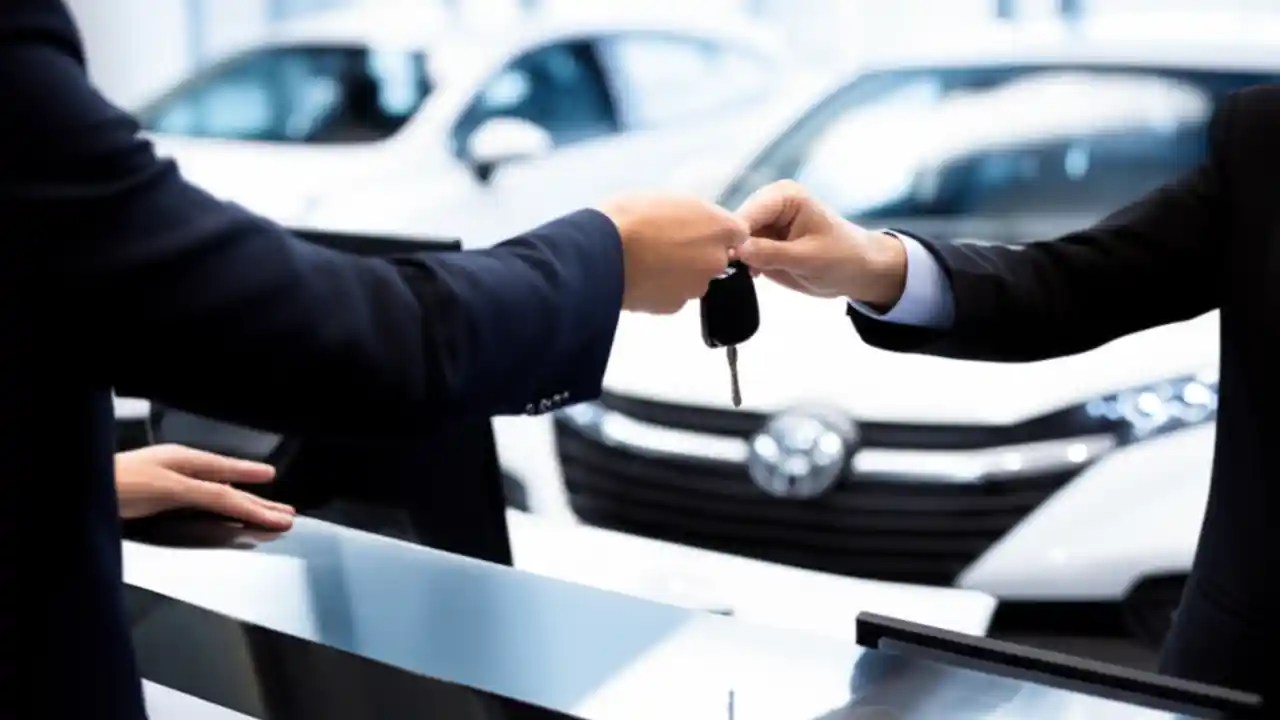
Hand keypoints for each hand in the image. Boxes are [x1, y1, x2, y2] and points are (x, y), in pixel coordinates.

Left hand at [115, 444, 294, 530]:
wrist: (80, 486)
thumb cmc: (120, 484)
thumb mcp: (170, 488)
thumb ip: (207, 494)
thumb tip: (239, 498)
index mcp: (187, 462)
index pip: (230, 487)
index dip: (257, 500)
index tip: (281, 512)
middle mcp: (181, 469)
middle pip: (228, 488)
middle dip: (257, 501)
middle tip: (285, 513)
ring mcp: (168, 482)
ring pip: (216, 494)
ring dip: (243, 503)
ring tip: (265, 510)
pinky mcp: (156, 497)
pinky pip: (201, 501)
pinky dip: (221, 505)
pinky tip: (224, 507)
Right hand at [598, 194, 746, 313]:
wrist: (602, 253)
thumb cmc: (632, 217)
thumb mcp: (669, 198)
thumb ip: (696, 215)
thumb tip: (699, 225)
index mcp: (720, 228)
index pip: (737, 233)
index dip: (716, 231)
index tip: (698, 228)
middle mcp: (715, 260)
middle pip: (716, 258)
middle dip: (697, 252)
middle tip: (666, 242)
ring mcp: (696, 286)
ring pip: (694, 278)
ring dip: (679, 271)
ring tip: (648, 259)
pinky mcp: (674, 306)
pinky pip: (674, 294)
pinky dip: (662, 287)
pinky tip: (641, 275)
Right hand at [734, 181, 906, 306]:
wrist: (858, 270)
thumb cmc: (843, 257)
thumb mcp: (810, 258)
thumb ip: (773, 253)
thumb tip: (739, 251)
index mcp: (783, 196)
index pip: (748, 213)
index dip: (734, 236)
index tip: (725, 260)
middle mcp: (769, 205)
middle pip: (734, 225)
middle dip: (729, 247)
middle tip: (726, 272)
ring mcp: (763, 224)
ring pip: (733, 240)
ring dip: (732, 258)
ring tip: (736, 276)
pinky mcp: (761, 243)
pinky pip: (739, 252)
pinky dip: (738, 265)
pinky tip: (745, 276)